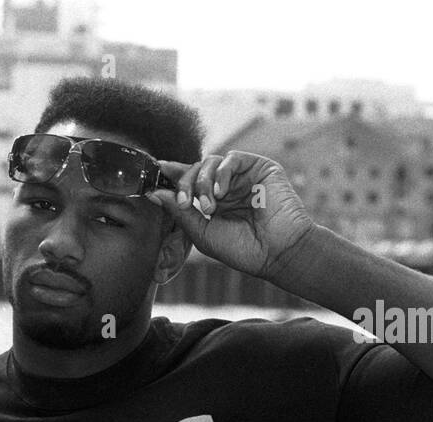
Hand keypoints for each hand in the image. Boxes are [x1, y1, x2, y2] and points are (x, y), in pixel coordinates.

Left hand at [147, 150, 314, 280]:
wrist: (278, 252)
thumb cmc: (242, 249)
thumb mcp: (202, 233)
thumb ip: (180, 212)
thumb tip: (154, 192)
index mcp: (213, 202)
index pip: (188, 182)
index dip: (171, 175)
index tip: (154, 171)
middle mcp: (227, 187)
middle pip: (195, 169)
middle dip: (185, 184)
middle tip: (185, 203)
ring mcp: (242, 176)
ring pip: (211, 162)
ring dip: (202, 181)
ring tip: (209, 206)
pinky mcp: (259, 167)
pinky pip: (232, 158)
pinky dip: (221, 173)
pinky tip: (222, 192)